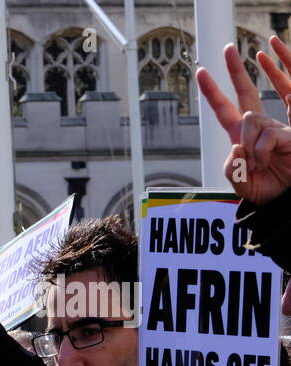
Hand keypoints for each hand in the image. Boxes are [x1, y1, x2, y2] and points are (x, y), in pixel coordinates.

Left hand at [196, 43, 290, 205]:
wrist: (283, 199)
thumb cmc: (262, 189)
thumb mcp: (238, 181)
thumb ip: (231, 167)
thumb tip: (237, 145)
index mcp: (239, 136)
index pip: (223, 109)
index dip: (213, 91)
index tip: (202, 71)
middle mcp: (256, 127)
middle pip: (245, 92)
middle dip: (236, 70)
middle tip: (228, 48)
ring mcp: (274, 127)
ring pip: (250, 119)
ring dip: (248, 145)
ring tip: (256, 164)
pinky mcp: (287, 134)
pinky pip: (266, 135)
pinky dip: (260, 151)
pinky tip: (266, 160)